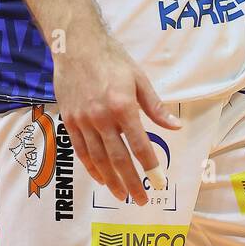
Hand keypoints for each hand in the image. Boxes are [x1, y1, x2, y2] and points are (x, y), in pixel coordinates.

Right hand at [53, 29, 181, 206]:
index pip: (139, 145)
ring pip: (99, 159)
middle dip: (132, 182)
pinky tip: (101, 178)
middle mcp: (101, 117)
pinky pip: (81, 150)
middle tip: (141, 199)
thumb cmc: (112, 60)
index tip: (159, 183)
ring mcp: (83, 121)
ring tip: (122, 195)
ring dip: (111, 180)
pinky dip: (92, 167)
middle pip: (118, 159)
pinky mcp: (70, 121)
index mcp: (123, 106)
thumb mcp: (139, 79)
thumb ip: (156, 107)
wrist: (76, 46)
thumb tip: (175, 126)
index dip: (150, 167)